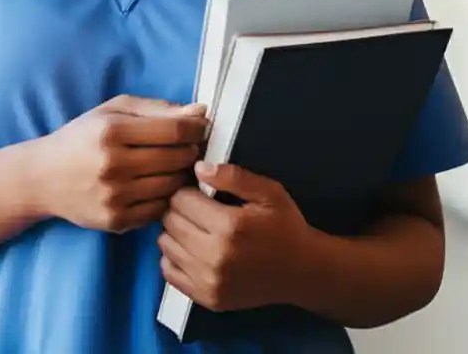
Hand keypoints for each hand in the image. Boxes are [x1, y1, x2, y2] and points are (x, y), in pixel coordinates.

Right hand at [31, 96, 207, 233]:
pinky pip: (160, 209)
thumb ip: (155, 109)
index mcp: (112, 131)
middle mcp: (113, 164)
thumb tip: (199, 112)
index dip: (196, 128)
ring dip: (182, 175)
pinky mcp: (116, 220)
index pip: (175, 130)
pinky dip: (167, 198)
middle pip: (178, 158)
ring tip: (174, 166)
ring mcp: (115, 196)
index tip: (200, 128)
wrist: (42, 178)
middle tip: (190, 147)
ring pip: (173, 185)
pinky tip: (158, 186)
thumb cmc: (81, 138)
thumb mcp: (111, 111)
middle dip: (191, 150)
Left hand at [158, 162, 314, 310]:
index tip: (200, 195)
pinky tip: (192, 251)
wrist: (302, 272)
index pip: (180, 200)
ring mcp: (209, 281)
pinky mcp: (207, 298)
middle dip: (180, 211)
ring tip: (196, 230)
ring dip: (175, 233)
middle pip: (170, 221)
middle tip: (198, 212)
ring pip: (165, 245)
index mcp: (229, 226)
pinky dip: (174, 258)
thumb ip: (233, 177)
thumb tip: (198, 168)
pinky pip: (168, 272)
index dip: (188, 192)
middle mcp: (215, 256)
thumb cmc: (285, 227)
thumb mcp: (269, 192)